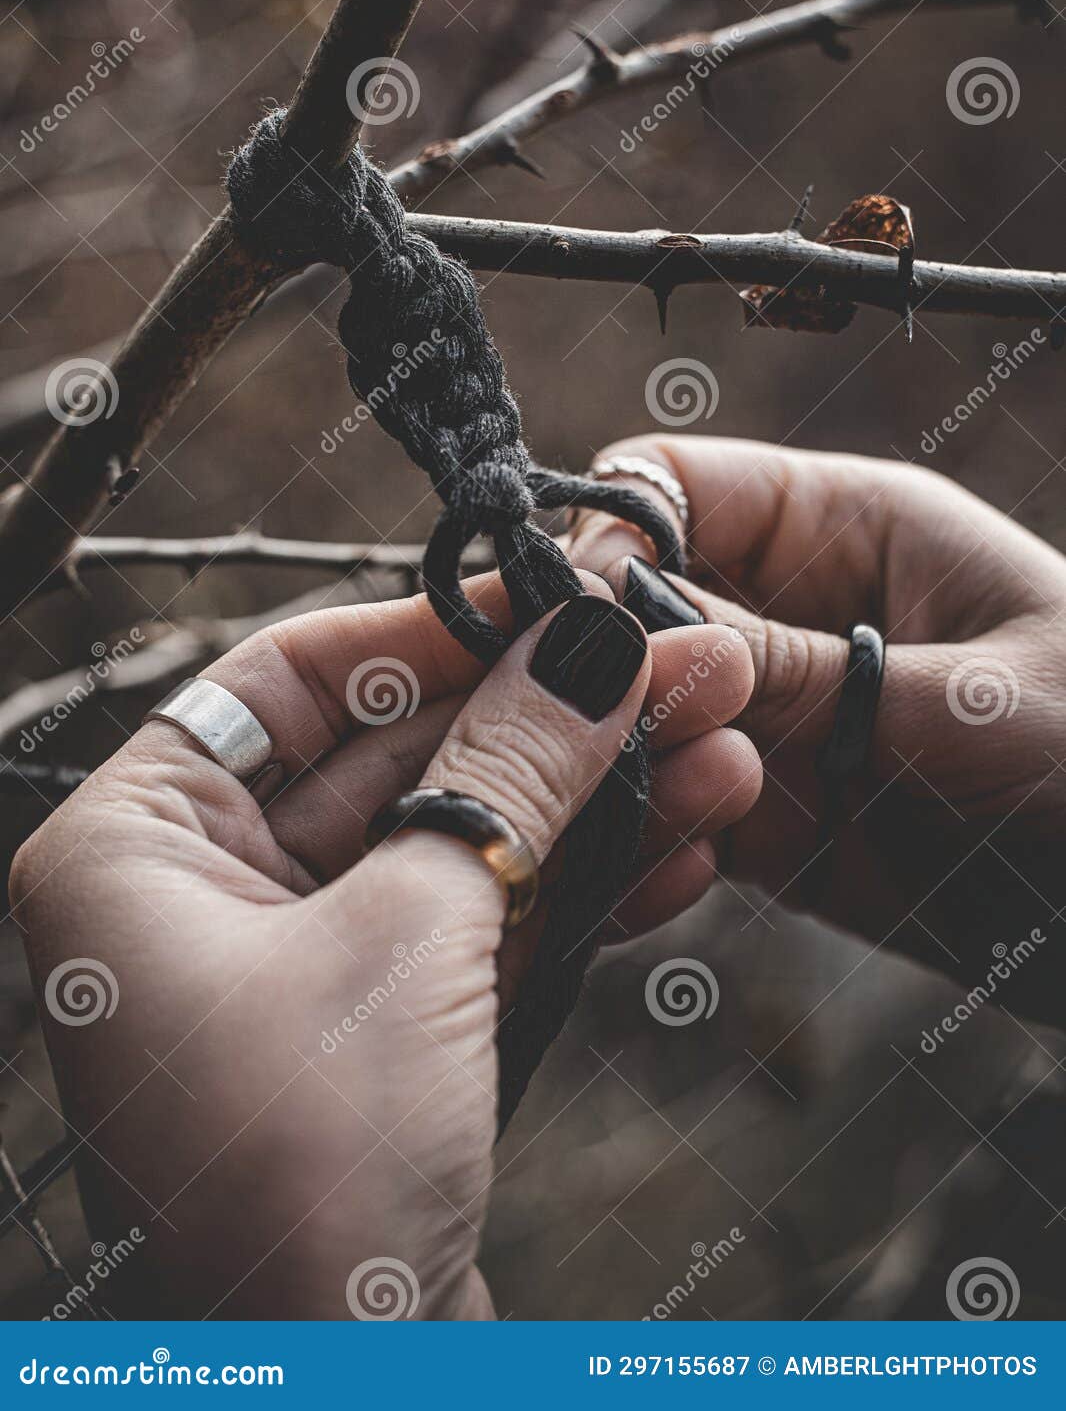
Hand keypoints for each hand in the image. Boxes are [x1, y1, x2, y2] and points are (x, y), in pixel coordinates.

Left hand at [10, 573, 757, 1318]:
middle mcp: (200, 898)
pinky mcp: (377, 1034)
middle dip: (548, 718)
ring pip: (456, 838)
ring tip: (719, 751)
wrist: (347, 1391)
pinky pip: (478, 923)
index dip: (437, 627)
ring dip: (589, 799)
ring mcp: (295, 971)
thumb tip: (589, 644)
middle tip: (676, 667)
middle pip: (395, 754)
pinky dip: (577, 888)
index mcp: (139, 850)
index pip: (295, 679)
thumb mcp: (413, 939)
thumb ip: (506, 775)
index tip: (557, 592)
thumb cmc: (304, 1183)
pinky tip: (685, 846)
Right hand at [570, 436, 1065, 1024]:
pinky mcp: (774, 820)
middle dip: (595, 663)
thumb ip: (796, 668)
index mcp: (848, 526)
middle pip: (631, 603)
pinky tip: (659, 869)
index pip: (673, 486)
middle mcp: (793, 612)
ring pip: (636, 716)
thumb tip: (624, 622)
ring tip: (646, 817)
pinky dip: (647, 839)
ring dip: (622, 762)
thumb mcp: (963, 701)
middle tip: (574, 731)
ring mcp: (777, 718)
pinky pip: (672, 813)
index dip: (607, 538)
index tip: (579, 623)